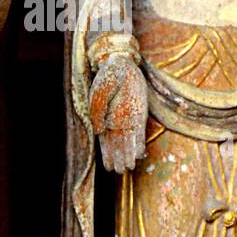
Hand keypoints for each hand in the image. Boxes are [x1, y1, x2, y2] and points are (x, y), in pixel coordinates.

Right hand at [89, 53, 147, 173]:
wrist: (122, 64)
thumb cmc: (107, 78)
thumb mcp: (98, 94)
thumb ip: (96, 112)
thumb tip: (98, 131)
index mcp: (104, 120)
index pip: (105, 143)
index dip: (107, 155)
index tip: (109, 167)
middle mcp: (117, 123)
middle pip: (118, 146)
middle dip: (119, 159)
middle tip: (121, 172)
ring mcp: (129, 119)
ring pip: (129, 143)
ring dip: (129, 156)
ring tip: (129, 168)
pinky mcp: (140, 115)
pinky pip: (140, 133)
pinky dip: (139, 144)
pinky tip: (139, 155)